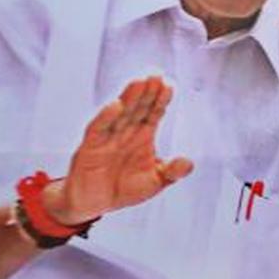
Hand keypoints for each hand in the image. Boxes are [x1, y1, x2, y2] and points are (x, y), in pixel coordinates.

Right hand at [44, 75, 193, 223]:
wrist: (92, 203)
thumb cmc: (122, 189)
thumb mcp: (154, 182)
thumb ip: (171, 172)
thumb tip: (188, 162)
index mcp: (142, 136)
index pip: (153, 112)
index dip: (161, 99)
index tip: (169, 85)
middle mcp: (125, 132)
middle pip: (138, 107)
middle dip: (147, 91)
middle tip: (155, 74)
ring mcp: (107, 137)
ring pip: (120, 113)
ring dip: (129, 98)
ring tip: (139, 82)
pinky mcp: (90, 147)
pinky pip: (98, 129)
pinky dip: (106, 117)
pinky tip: (115, 105)